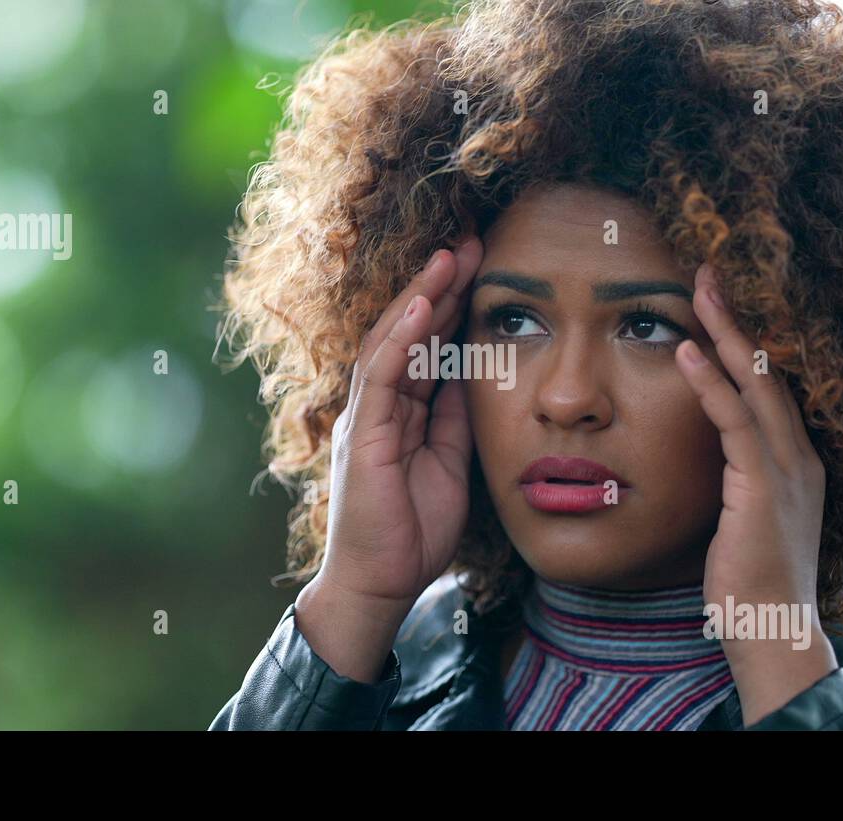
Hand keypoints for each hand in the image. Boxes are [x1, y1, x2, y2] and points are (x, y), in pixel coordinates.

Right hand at [318, 235, 484, 616]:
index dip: (450, 303)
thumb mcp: (450, 461)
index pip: (425, 344)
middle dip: (439, 285)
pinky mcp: (362, 434)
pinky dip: (400, 339)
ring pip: (391, 341)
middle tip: (471, 240)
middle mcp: (378, 405)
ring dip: (420, 296)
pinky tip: (421, 306)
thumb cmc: (412, 530)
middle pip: (407, 331)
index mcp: (398, 411)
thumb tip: (475, 374)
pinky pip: (380, 376)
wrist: (381, 583)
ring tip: (449, 256)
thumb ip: (455, 418)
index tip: (481, 266)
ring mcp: (365, 416)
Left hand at [675, 262, 836, 725]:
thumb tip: (706, 454)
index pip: (771, 387)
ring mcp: (786, 471)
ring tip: (698, 288)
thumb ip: (734, 480)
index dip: (745, 342)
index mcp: (796, 462)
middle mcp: (799, 457)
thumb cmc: (752, 582)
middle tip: (709, 270)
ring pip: (757, 386)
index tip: (718, 302)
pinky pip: (734, 424)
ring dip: (726, 333)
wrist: (774, 631)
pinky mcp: (761, 490)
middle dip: (738, 319)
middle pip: (769, 371)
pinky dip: (710, 384)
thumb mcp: (744, 518)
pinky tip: (687, 350)